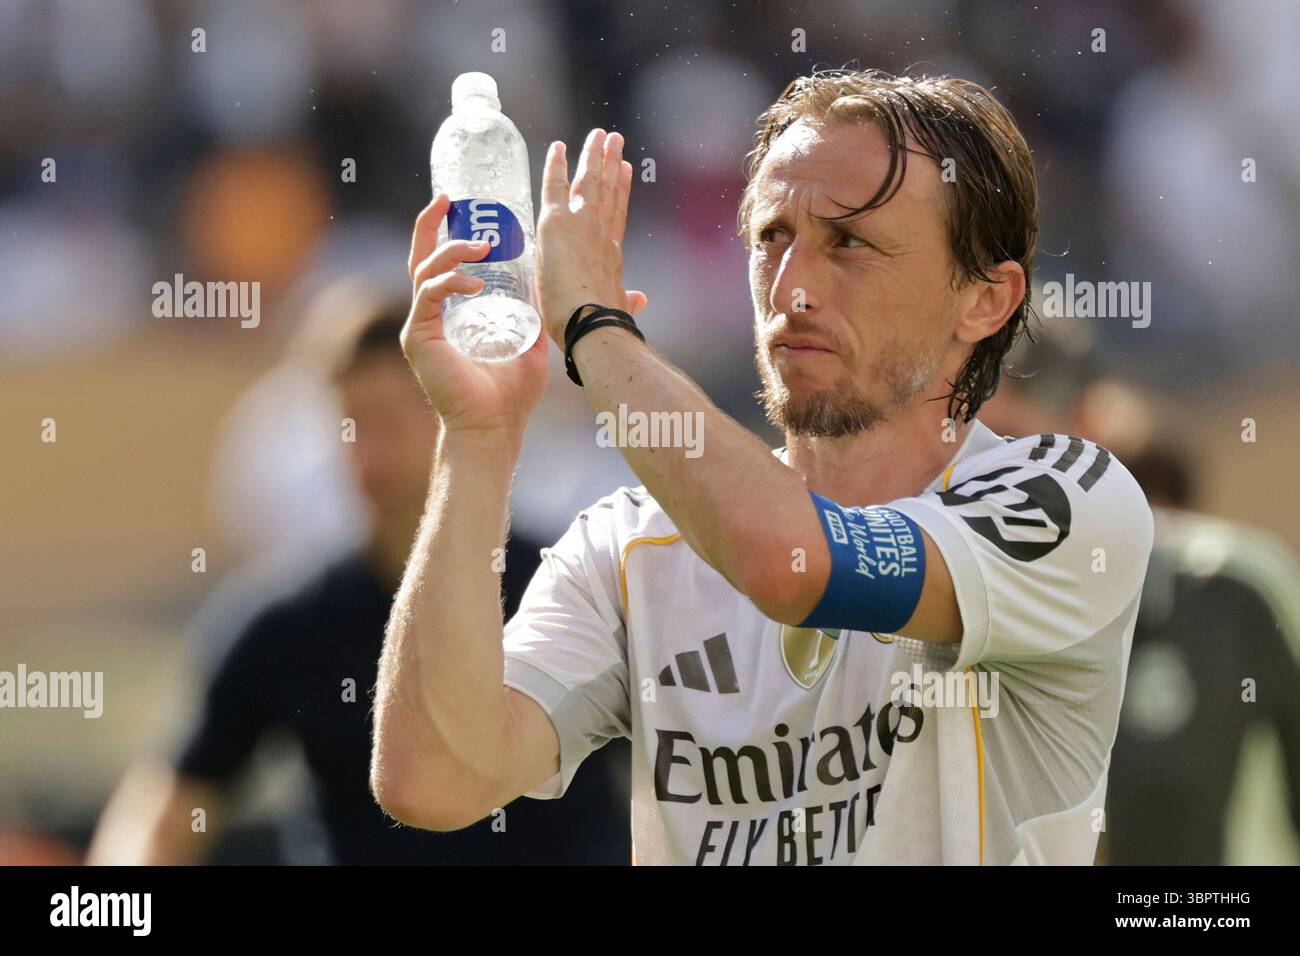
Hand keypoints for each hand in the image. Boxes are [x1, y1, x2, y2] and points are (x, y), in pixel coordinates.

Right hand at [400, 193, 548, 439]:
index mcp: (453, 310)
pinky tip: (475, 283)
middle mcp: (431, 313)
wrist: (496, 426)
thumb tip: (596, 295)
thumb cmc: (512, 391)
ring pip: (424, 269)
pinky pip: (428, 296)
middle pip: (420, 255)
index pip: (442, 260)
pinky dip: (450, 283)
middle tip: (447, 198)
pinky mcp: (418, 338)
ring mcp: (421, 324)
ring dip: (451, 251)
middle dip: (430, 223)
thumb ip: (551, 312)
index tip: (460, 202)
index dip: (447, 229)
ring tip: (481, 246)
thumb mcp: (536, 339)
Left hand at [536, 129, 648, 347]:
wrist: (592, 324)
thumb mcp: (618, 309)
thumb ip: (628, 301)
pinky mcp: (558, 223)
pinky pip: (555, 186)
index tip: (625, 172)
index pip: (616, 217)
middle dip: (611, 164)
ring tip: (601, 134)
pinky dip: (557, 165)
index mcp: (612, 256)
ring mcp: (582, 225)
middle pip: (608, 191)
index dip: (621, 193)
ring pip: (589, 181)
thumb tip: (640, 300)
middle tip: (615, 140)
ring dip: (594, 155)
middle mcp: (601, 234)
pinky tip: (559, 147)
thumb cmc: (603, 326)